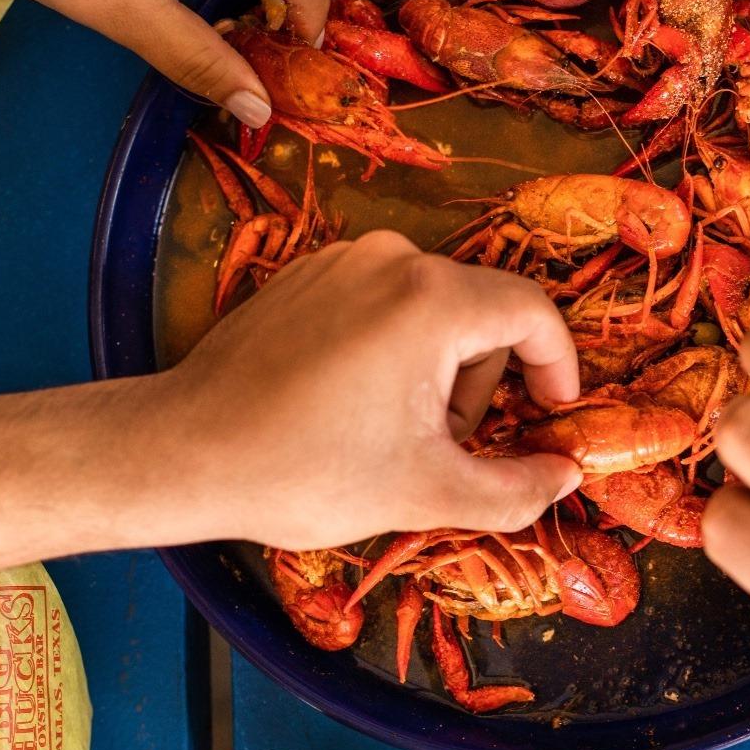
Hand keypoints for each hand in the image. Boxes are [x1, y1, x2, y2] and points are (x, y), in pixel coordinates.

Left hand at [162, 231, 582, 549]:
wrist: (182, 450)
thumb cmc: (306, 470)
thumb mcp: (427, 492)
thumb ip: (516, 488)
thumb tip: (566, 476)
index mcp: (432, 299)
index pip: (533, 312)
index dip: (556, 365)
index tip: (550, 414)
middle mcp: (393, 257)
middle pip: (481, 313)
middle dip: (481, 381)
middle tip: (443, 445)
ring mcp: (344, 258)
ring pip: (433, 308)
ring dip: (436, 368)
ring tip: (389, 428)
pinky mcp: (308, 272)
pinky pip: (383, 300)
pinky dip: (392, 346)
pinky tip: (350, 399)